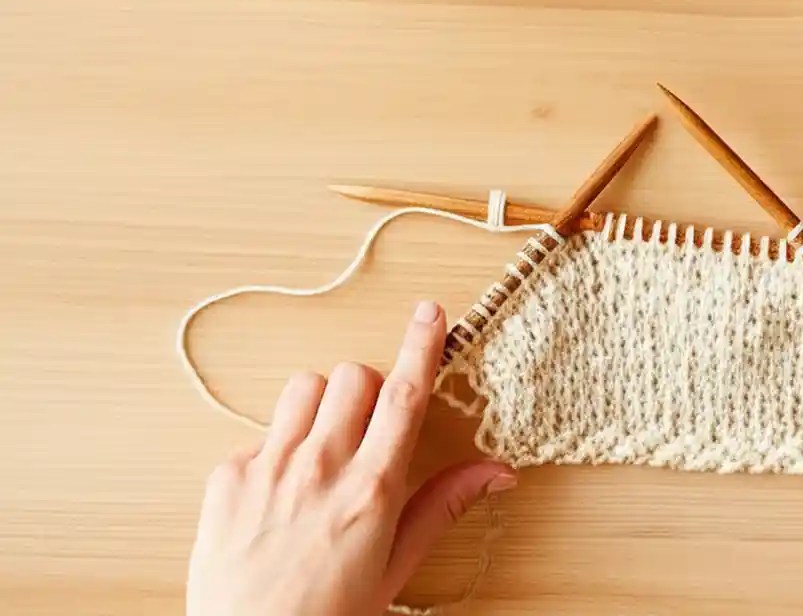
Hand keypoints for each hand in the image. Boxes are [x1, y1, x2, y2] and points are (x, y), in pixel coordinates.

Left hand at [188, 301, 515, 615]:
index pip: (405, 395)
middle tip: (372, 424)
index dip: (421, 345)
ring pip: (304, 387)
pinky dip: (277, 449)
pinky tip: (280, 492)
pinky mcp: (227, 477)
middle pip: (354, 376)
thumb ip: (442, 508)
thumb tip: (497, 473)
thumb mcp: (395, 569)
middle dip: (370, 387)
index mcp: (371, 490)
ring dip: (323, 404)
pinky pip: (260, 433)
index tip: (429, 312)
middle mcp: (320, 468)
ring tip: (325, 447)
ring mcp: (268, 468)